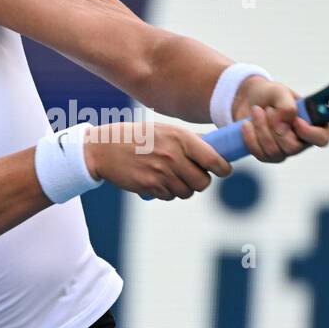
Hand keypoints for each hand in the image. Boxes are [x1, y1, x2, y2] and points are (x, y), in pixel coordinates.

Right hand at [84, 122, 232, 200]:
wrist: (105, 148)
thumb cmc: (139, 137)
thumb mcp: (165, 130)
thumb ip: (190, 141)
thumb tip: (216, 150)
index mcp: (181, 138)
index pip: (214, 160)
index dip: (223, 168)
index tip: (223, 170)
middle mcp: (173, 155)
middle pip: (203, 182)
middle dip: (199, 181)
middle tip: (191, 175)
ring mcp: (161, 172)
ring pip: (187, 192)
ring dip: (182, 188)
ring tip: (169, 176)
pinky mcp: (150, 186)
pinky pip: (170, 196)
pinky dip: (166, 192)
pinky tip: (156, 180)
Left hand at [230, 76, 328, 162]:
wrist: (249, 99)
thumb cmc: (270, 95)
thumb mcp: (280, 92)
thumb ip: (287, 106)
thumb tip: (284, 125)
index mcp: (313, 123)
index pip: (322, 138)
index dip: (310, 134)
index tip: (296, 121)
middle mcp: (302, 140)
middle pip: (293, 147)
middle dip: (275, 127)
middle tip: (268, 109)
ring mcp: (285, 150)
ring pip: (274, 152)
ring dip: (261, 129)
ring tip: (256, 111)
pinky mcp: (267, 155)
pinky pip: (260, 155)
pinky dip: (251, 138)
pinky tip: (247, 124)